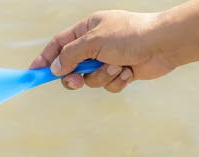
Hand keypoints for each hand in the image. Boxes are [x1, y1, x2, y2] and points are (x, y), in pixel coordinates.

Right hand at [29, 10, 174, 92]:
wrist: (163, 44)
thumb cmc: (130, 35)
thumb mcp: (93, 41)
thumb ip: (70, 55)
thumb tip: (55, 68)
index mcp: (87, 29)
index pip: (59, 45)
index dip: (45, 59)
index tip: (34, 73)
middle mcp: (96, 44)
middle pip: (71, 66)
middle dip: (75, 76)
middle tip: (76, 82)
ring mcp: (108, 58)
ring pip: (90, 79)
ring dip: (102, 76)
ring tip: (117, 66)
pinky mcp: (120, 72)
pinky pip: (108, 85)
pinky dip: (117, 80)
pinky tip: (129, 71)